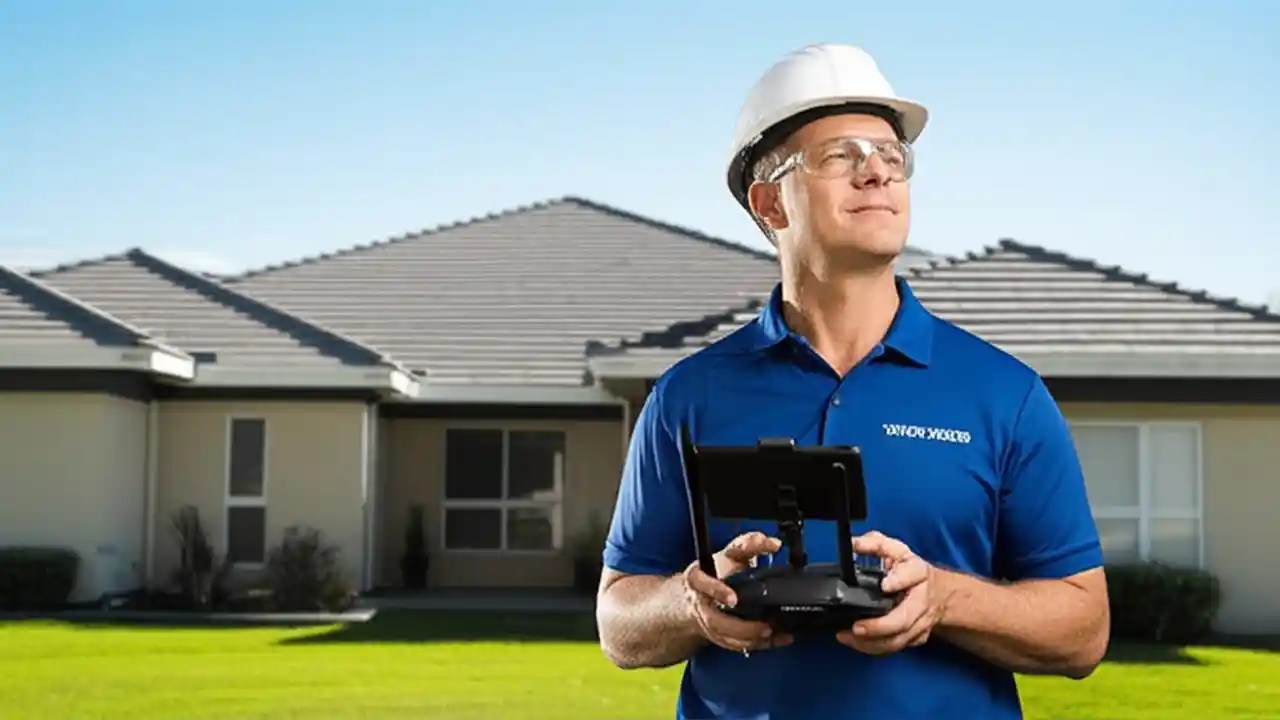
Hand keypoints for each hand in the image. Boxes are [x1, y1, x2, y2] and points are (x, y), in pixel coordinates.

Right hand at [682, 531, 794, 654]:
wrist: (695, 597)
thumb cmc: (714, 574)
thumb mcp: (729, 555)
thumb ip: (748, 545)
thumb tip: (770, 542)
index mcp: (698, 579)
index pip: (701, 583)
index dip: (716, 591)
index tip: (733, 599)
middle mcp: (700, 604)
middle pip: (715, 621)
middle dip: (740, 627)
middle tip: (764, 626)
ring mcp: (707, 623)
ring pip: (726, 637)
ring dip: (750, 638)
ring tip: (772, 632)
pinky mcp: (718, 636)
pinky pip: (737, 645)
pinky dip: (759, 644)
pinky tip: (778, 638)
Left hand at [836, 531, 948, 654]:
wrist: (939, 594)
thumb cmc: (910, 571)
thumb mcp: (895, 550)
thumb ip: (875, 544)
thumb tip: (854, 544)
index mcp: (917, 573)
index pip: (911, 575)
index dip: (898, 580)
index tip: (884, 584)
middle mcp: (921, 601)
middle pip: (903, 619)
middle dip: (878, 626)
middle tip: (856, 626)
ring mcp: (920, 623)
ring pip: (898, 640)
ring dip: (871, 643)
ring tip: (846, 636)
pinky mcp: (915, 638)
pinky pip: (894, 647)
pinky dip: (874, 648)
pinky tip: (855, 642)